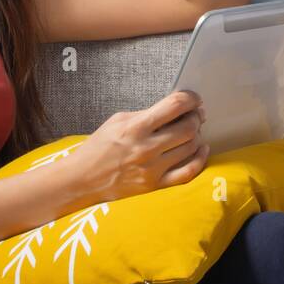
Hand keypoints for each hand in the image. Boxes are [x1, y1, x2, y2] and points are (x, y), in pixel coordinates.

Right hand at [75, 90, 210, 203]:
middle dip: (196, 117)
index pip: (175, 106)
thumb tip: (174, 108)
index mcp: (136, 127)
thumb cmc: (98, 146)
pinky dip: (200, 159)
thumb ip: (146, 114)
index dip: (190, 98)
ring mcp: (152, 169)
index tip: (194, 98)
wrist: (82, 179)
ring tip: (193, 129)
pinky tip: (202, 149)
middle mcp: (147, 148)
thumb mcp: (118, 120)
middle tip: (196, 114)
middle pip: (188, 127)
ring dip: (197, 135)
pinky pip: (188, 173)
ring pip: (191, 147)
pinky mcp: (155, 185)